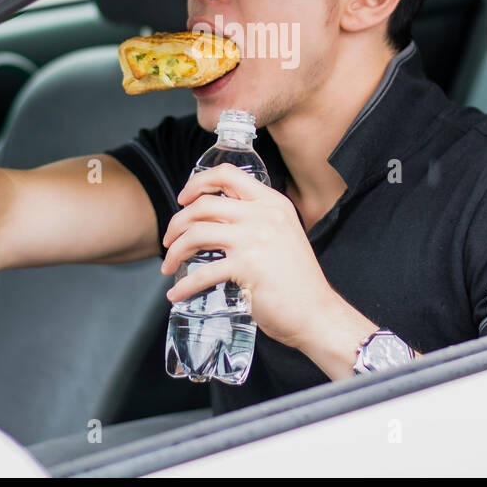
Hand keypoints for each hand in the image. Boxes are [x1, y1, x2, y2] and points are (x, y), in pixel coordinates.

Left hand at [160, 163, 332, 349]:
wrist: (316, 313)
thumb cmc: (297, 281)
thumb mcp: (282, 235)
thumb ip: (257, 222)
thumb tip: (217, 220)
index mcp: (272, 203)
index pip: (227, 174)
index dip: (198, 182)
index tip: (184, 199)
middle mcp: (264, 215)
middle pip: (204, 204)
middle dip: (176, 222)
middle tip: (169, 240)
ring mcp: (255, 239)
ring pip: (196, 233)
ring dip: (175, 250)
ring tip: (169, 265)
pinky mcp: (247, 266)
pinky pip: (202, 273)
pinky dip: (184, 286)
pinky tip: (177, 293)